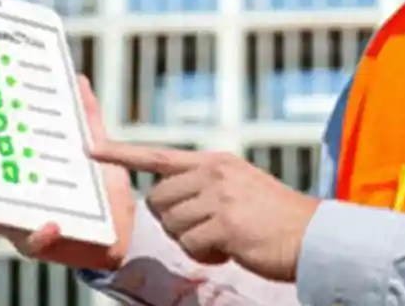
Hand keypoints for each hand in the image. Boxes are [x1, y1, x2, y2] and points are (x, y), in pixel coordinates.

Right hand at [0, 75, 136, 271]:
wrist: (125, 229)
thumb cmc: (103, 187)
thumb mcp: (98, 147)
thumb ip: (88, 118)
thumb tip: (79, 80)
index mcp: (21, 168)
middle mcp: (12, 194)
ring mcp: (19, 221)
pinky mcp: (39, 244)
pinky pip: (32, 243)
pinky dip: (39, 234)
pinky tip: (52, 225)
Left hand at [89, 140, 320, 282]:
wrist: (313, 235)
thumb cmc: (275, 219)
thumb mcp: (240, 187)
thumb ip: (207, 185)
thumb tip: (170, 199)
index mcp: (216, 162)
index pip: (159, 156)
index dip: (121, 153)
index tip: (91, 148)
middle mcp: (214, 173)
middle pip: (157, 200)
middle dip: (173, 222)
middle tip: (207, 229)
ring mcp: (219, 197)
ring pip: (171, 225)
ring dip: (192, 241)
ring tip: (226, 238)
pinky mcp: (225, 223)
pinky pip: (191, 246)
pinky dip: (208, 255)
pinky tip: (233, 249)